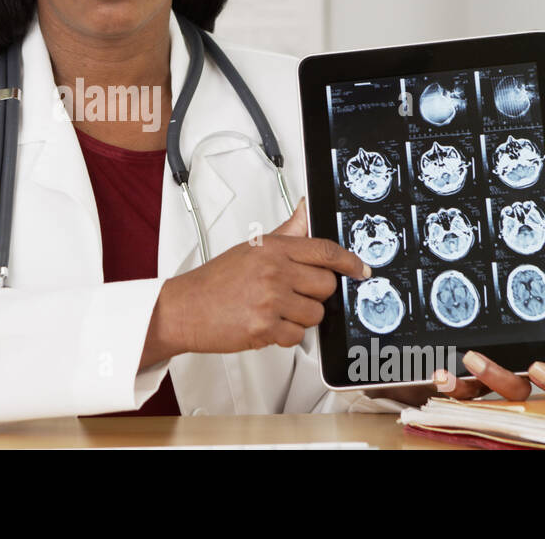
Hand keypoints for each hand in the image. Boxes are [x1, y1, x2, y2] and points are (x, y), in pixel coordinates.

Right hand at [156, 197, 366, 355]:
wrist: (184, 308)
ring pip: (315, 314)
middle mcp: (274, 271)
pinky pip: (297, 336)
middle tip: (293, 294)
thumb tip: (307, 209)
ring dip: (300, 317)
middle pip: (326, 285)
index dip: (349, 261)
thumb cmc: (216, 281)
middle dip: (315, 294)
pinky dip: (285, 335)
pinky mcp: (265, 327)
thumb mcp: (252, 248)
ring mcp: (270, 300)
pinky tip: (266, 324)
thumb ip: (287, 232)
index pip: (324, 250)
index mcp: (273, 249)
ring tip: (274, 310)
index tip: (360, 269)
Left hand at [365, 330, 544, 404]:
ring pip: (480, 394)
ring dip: (465, 382)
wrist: (480, 357)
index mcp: (540, 376)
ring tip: (450, 368)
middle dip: (498, 375)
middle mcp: (516, 388)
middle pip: (515, 390)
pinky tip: (439, 373)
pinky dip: (446, 383)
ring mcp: (488, 391)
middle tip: (476, 358)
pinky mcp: (463, 390)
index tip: (539, 366)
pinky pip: (456, 392)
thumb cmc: (522, 349)